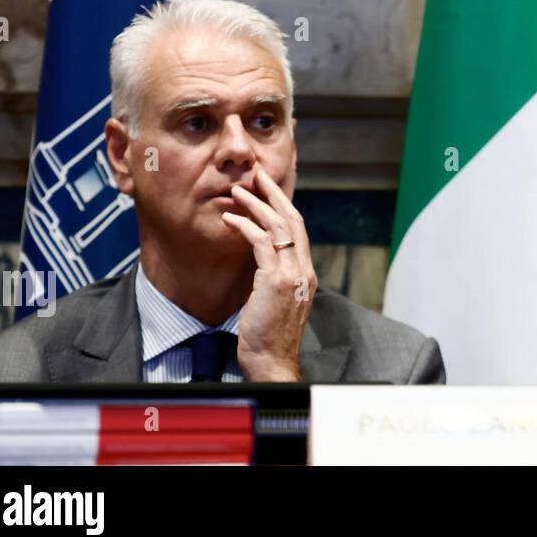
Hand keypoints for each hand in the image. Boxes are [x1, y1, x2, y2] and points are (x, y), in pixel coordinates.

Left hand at [220, 165, 316, 381]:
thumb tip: (261, 263)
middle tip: (257, 175)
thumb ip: (275, 279)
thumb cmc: (269, 337)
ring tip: (238, 191)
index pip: (299, 230)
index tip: (269, 191)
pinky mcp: (275, 280)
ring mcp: (292, 274)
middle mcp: (303, 269)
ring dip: (257, 204)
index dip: (285, 207)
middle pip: (293, 220)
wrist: (272, 361)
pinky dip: (245, 226)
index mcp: (306, 273)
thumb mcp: (277, 302)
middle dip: (275, 194)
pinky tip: (229, 219)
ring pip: (278, 226)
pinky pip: (260, 243)